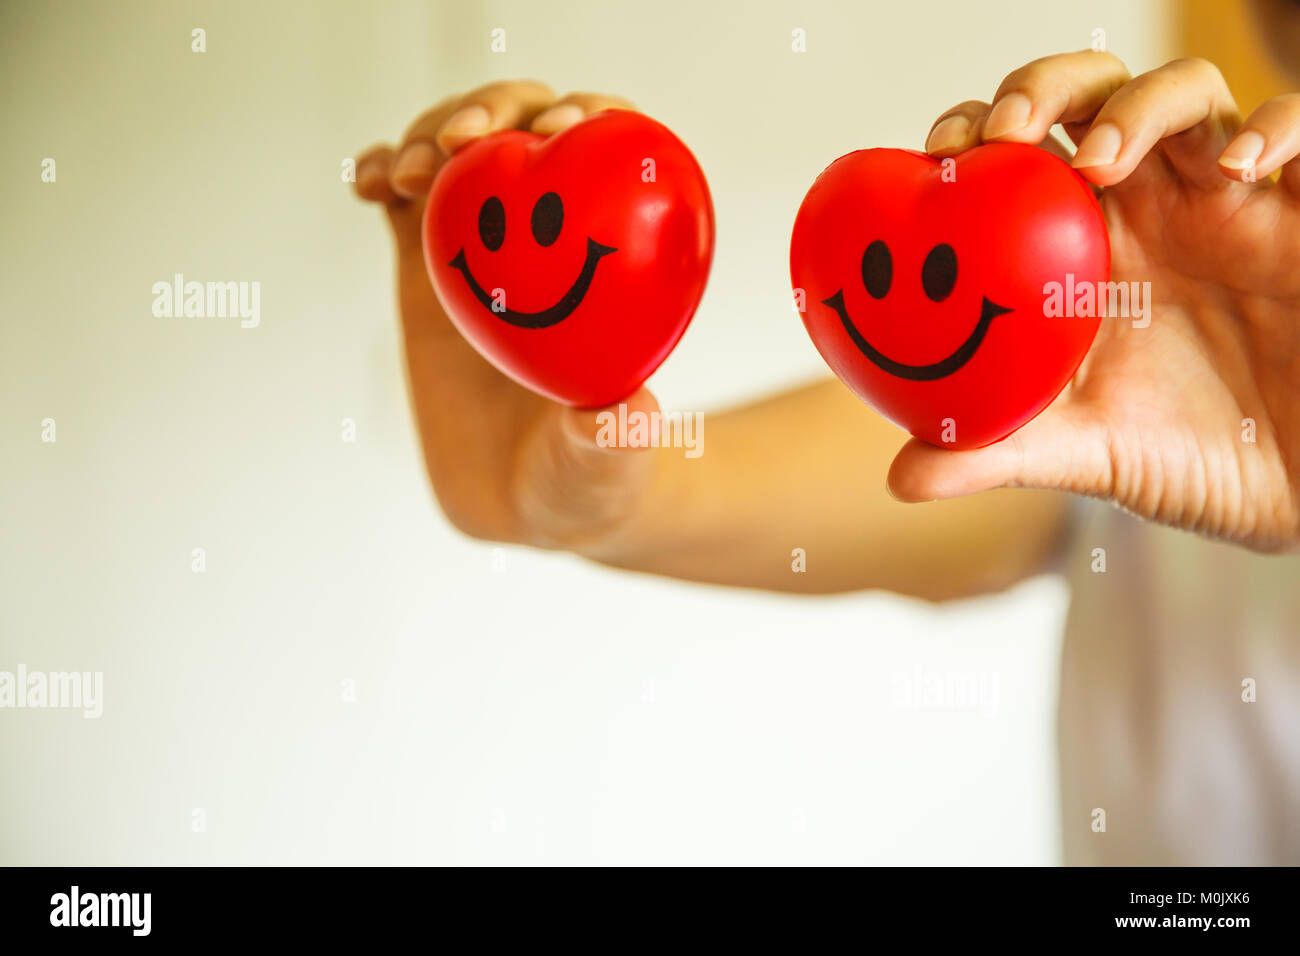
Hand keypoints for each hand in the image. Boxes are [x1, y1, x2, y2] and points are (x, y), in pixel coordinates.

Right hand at [353, 81, 659, 550]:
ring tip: (410, 174)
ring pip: (459, 149)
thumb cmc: (588, 475)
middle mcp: (549, 233)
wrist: (530, 498)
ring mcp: (486, 243)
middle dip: (496, 108)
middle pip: (527, 128)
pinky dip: (383, 169)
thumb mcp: (607, 463)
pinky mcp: (427, 264)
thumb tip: (629, 411)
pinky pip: (402, 199)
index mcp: (612, 253)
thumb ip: (614, 440)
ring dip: (432, 133)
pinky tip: (370, 181)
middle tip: (464, 143)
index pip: (615, 152)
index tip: (559, 130)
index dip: (592, 116)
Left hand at [890, 52, 1299, 551]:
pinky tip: (1238, 170)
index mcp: (1082, 248)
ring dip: (1137, 107)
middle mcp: (1150, 209)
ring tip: (1098, 163)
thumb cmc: (1191, 455)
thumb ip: (999, 452)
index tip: (940, 155)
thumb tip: (902, 477)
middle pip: (1091, 98)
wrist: (1294, 484)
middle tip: (1005, 133)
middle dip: (1043, 89)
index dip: (976, 131)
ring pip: (1185, 94)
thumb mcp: (1088, 453)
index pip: (1019, 153)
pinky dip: (1277, 127)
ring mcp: (1229, 204)